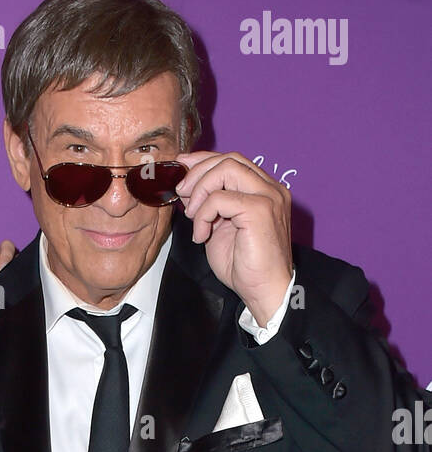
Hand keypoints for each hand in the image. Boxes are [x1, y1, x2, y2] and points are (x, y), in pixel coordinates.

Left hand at [174, 151, 292, 325]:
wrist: (265, 291)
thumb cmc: (245, 266)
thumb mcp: (220, 227)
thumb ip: (209, 205)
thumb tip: (187, 187)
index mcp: (264, 190)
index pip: (233, 160)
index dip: (203, 160)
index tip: (181, 168)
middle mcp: (270, 189)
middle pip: (229, 159)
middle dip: (198, 173)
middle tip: (181, 194)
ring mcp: (268, 197)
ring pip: (226, 169)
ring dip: (200, 191)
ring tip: (193, 217)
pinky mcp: (259, 211)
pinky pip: (220, 198)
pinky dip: (203, 215)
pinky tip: (202, 235)